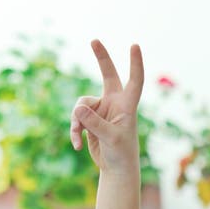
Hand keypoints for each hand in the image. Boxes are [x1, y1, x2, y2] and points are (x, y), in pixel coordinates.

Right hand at [70, 40, 143, 172]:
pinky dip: (74, 130)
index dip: (135, 64)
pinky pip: (76, 118)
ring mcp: (101, 109)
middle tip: (94, 40)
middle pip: (108, 74)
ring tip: (78, 136)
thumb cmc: (121, 154)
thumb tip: (77, 108)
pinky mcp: (90, 118)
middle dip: (101, 58)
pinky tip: (76, 145)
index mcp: (127, 106)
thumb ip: (95, 123)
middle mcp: (115, 103)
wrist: (115, 169)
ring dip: (77, 120)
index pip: (134, 81)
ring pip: (82, 104)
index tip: (134, 45)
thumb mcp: (110, 139)